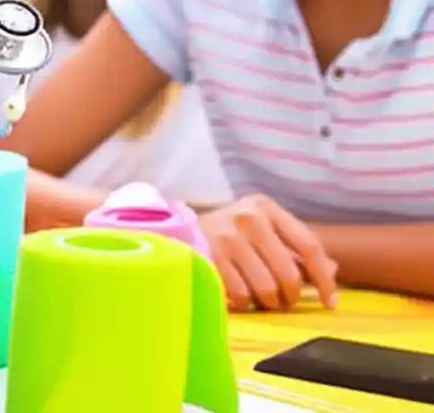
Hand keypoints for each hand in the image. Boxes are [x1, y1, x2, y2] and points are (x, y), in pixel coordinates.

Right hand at [199, 194, 338, 310]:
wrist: (178, 229)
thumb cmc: (229, 231)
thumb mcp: (262, 227)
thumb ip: (295, 246)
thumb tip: (332, 271)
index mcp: (267, 208)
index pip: (309, 245)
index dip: (323, 277)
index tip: (329, 301)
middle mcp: (249, 218)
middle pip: (288, 272)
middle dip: (291, 296)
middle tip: (285, 302)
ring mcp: (227, 237)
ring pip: (266, 287)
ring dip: (269, 302)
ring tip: (264, 301)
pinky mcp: (209, 256)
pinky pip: (241, 294)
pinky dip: (245, 303)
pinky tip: (242, 299)